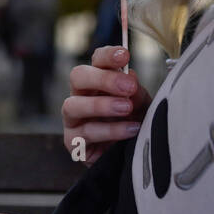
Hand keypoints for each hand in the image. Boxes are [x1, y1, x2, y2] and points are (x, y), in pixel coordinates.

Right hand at [63, 46, 151, 166]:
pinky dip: (110, 130)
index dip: (108, 56)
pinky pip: (86, 133)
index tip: (125, 55)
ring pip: (73, 105)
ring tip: (126, 108)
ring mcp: (73, 119)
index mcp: (97, 81)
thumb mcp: (141, 104)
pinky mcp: (72, 142)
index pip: (97, 60)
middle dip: (103, 79)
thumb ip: (135, 91)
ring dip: (101, 105)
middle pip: (78, 77)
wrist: (133, 157)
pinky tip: (130, 130)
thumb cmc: (134, 123)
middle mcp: (80, 95)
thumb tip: (129, 76)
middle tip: (128, 86)